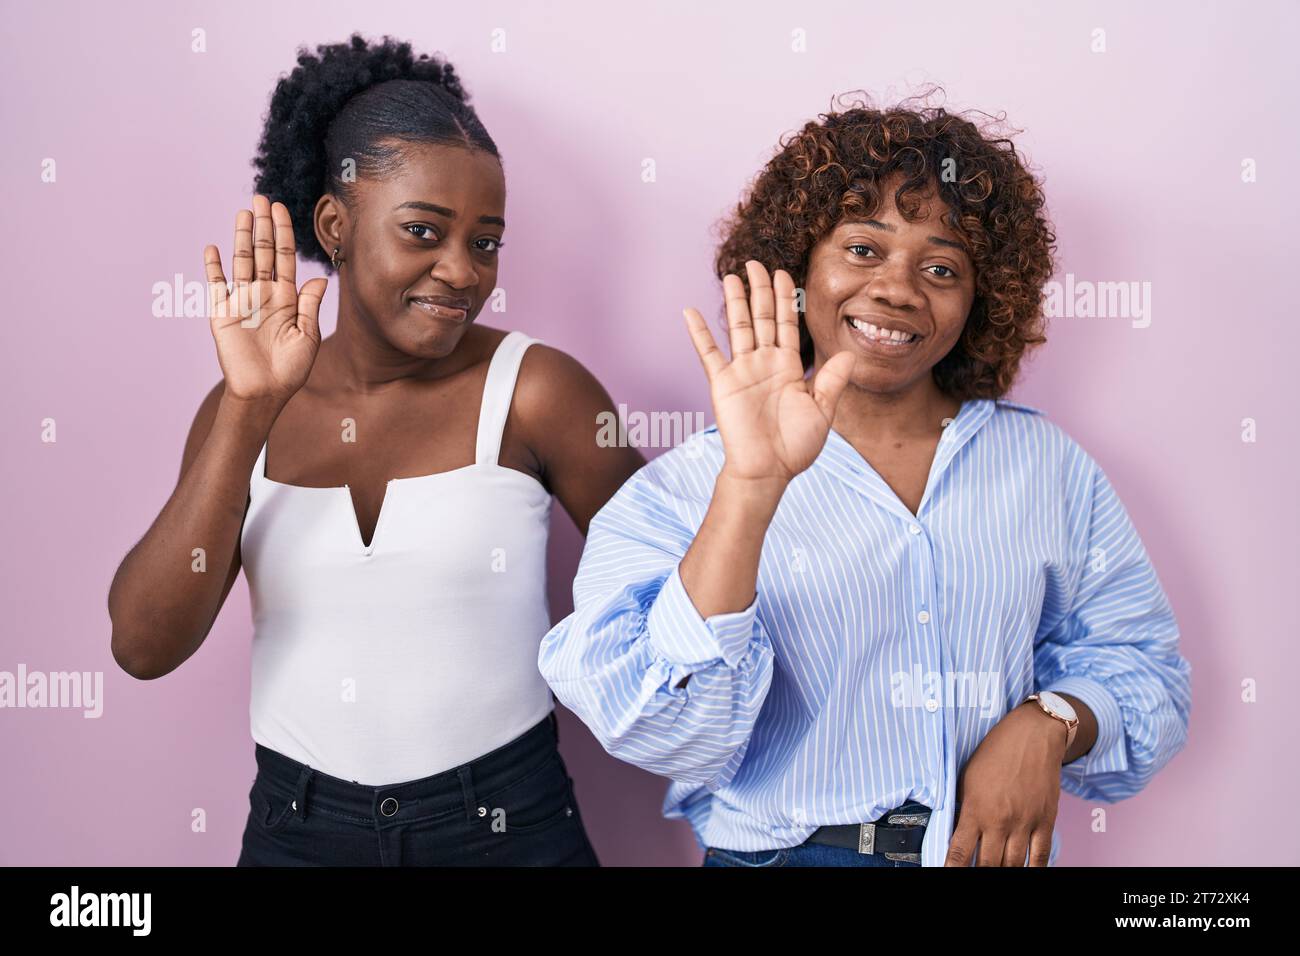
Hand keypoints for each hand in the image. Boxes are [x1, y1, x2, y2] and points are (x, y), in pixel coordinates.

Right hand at [204, 193, 326, 402]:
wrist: (265, 391)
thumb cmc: (291, 368)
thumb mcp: (307, 335)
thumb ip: (310, 305)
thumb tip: (319, 279)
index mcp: (287, 298)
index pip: (284, 258)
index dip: (283, 233)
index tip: (282, 209)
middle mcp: (263, 294)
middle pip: (262, 252)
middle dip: (263, 225)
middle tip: (262, 198)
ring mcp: (242, 301)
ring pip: (241, 261)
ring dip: (242, 237)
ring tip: (244, 213)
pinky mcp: (222, 313)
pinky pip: (216, 285)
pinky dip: (214, 267)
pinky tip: (213, 248)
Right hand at [683, 261, 855, 486]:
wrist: (768, 471)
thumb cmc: (795, 447)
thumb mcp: (821, 411)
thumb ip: (832, 381)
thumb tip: (849, 353)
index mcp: (788, 367)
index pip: (786, 324)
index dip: (786, 299)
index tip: (785, 274)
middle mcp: (764, 363)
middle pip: (761, 317)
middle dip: (761, 289)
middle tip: (757, 263)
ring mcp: (742, 371)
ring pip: (738, 327)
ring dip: (735, 301)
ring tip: (732, 275)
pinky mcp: (722, 383)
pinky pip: (709, 353)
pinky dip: (699, 333)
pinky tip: (691, 312)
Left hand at [944, 702, 1069, 866]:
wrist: (1032, 736)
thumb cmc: (996, 752)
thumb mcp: (967, 778)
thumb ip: (964, 808)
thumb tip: (958, 832)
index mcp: (976, 809)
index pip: (959, 851)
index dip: (952, 868)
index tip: (948, 874)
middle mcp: (1000, 820)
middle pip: (987, 864)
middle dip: (978, 872)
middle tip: (974, 871)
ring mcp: (1024, 823)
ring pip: (1013, 865)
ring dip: (1003, 871)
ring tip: (995, 869)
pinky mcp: (1045, 822)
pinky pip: (1040, 856)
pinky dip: (1033, 869)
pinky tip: (1024, 870)